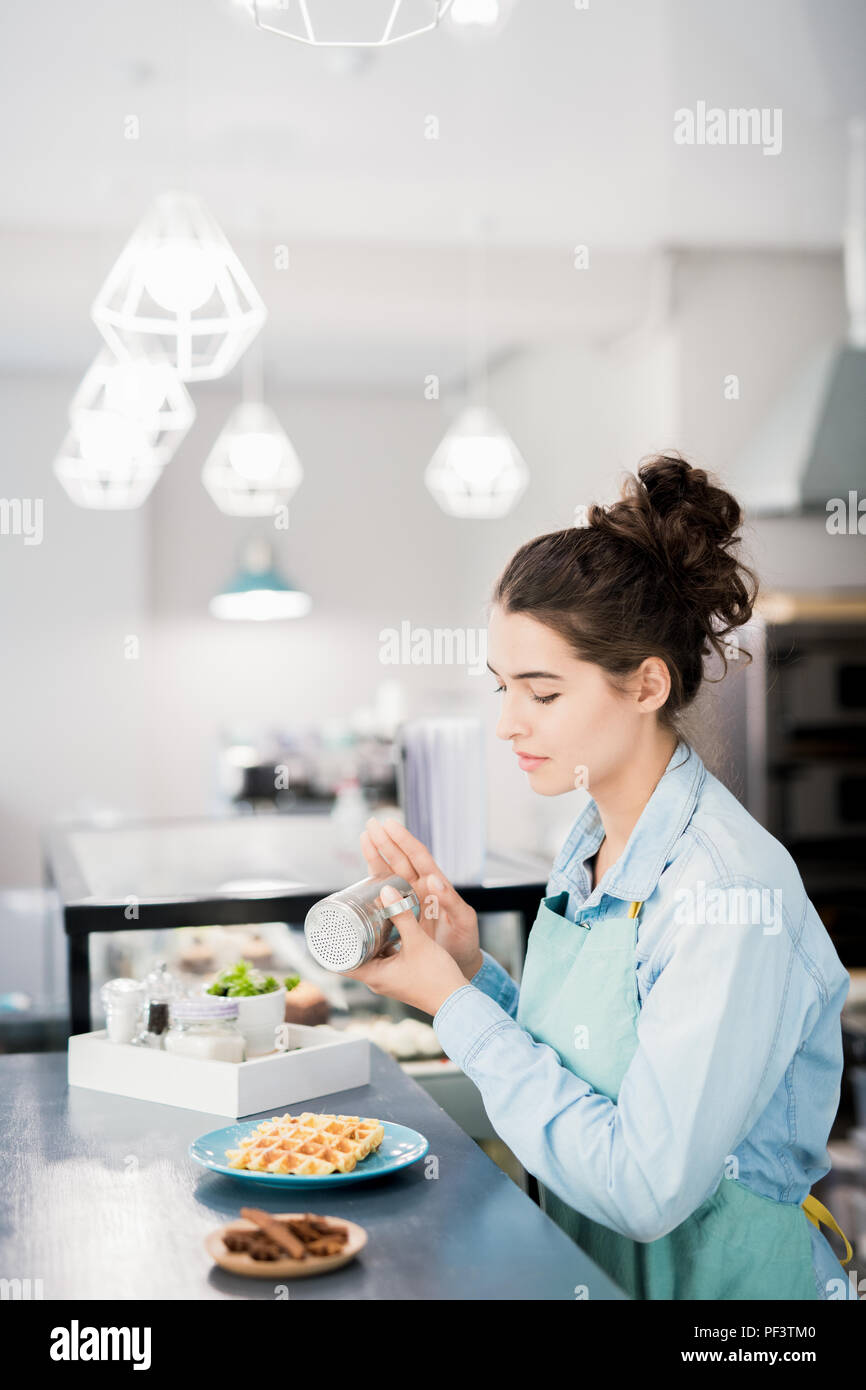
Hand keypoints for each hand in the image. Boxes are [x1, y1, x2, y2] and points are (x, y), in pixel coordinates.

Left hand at [341, 884, 470, 1016]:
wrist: (457, 1001)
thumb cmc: (437, 978)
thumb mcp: (418, 941)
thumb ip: (403, 915)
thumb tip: (386, 892)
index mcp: (374, 976)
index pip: (340, 963)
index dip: (332, 945)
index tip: (330, 925)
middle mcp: (377, 980)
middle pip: (354, 956)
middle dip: (351, 935)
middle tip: (348, 913)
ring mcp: (389, 979)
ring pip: (370, 955)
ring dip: (368, 938)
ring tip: (367, 916)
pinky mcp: (400, 977)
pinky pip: (384, 958)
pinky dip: (383, 944)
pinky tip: (389, 929)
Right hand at [360, 816, 482, 977]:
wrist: (458, 964)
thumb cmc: (464, 942)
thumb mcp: (464, 921)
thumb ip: (451, 901)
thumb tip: (434, 880)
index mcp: (437, 886)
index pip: (418, 857)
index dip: (404, 840)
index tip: (390, 825)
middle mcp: (421, 889)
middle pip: (400, 859)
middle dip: (386, 841)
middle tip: (371, 824)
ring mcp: (410, 900)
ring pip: (390, 872)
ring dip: (377, 855)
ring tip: (364, 837)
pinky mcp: (400, 913)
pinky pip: (385, 892)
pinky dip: (375, 878)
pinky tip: (365, 868)